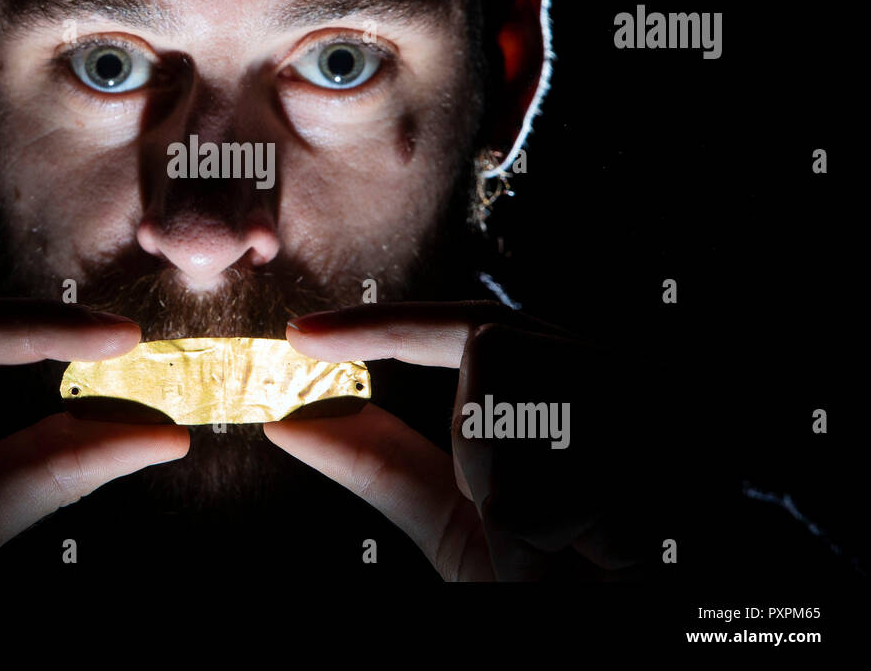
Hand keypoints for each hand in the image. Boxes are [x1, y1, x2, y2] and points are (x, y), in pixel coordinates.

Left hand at [265, 301, 651, 580]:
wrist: (624, 632)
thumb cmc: (555, 583)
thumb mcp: (465, 522)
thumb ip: (384, 460)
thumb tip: (293, 415)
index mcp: (579, 386)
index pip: (479, 326)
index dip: (384, 325)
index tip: (301, 334)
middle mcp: (626, 379)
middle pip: (491, 354)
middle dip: (478, 447)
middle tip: (530, 525)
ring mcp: (655, 408)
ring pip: (505, 419)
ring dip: (511, 505)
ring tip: (575, 546)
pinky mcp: (666, 457)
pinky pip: (532, 490)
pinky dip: (532, 541)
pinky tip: (594, 556)